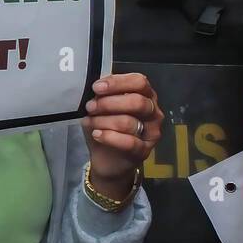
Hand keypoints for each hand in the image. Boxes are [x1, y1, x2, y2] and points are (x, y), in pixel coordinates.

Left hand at [81, 72, 161, 198]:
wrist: (108, 160)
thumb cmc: (107, 128)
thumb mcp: (102, 108)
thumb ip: (104, 96)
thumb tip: (98, 87)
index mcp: (145, 96)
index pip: (139, 82)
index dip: (118, 82)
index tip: (97, 88)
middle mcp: (153, 112)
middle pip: (137, 101)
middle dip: (109, 103)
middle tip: (90, 107)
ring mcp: (151, 132)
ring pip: (129, 122)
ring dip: (104, 121)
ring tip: (90, 122)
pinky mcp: (144, 151)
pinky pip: (129, 142)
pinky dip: (109, 137)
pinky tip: (97, 134)